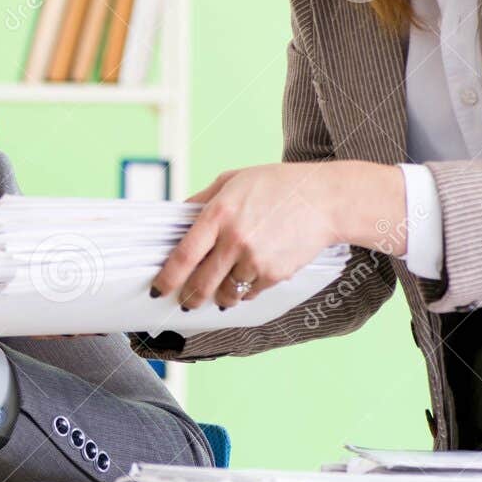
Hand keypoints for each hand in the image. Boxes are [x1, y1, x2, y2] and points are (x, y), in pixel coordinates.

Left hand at [149, 160, 406, 309]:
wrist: (323, 199)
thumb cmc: (276, 185)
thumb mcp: (233, 180)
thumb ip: (202, 200)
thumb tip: (177, 218)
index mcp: (219, 214)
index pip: (183, 255)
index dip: (167, 278)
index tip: (157, 289)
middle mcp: (235, 240)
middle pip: (201, 283)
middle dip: (189, 298)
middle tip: (185, 301)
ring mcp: (256, 260)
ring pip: (226, 294)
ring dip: (219, 298)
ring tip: (217, 294)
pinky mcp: (275, 274)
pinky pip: (250, 293)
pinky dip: (244, 292)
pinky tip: (246, 281)